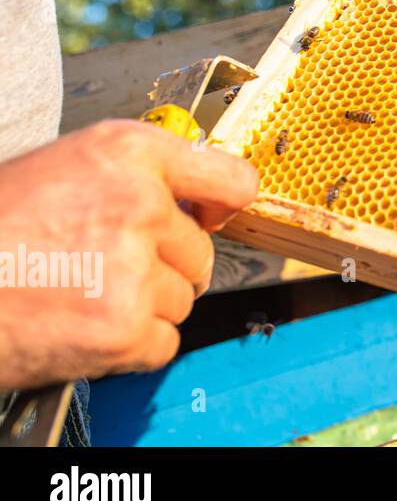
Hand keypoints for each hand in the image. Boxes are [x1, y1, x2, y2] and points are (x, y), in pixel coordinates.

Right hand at [0, 120, 258, 388]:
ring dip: (144, 305)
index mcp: (127, 154)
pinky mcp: (124, 328)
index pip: (229, 178)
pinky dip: (132, 346)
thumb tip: (195, 201)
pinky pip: (164, 342)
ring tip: (82, 294)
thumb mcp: (64, 167)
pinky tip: (84, 325)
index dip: (222, 204)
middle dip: (165, 265)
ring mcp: (134, 269)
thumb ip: (134, 178)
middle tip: (104, 266)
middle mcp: (140, 205)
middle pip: (201, 250)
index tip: (213, 215)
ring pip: (183, 299)